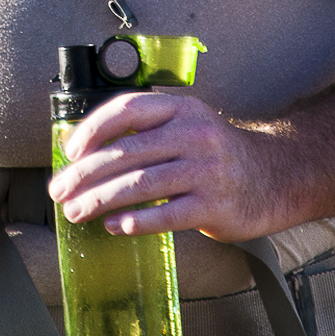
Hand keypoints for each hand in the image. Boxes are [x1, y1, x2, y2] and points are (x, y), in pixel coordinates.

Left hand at [46, 90, 283, 244]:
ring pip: (141, 184)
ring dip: (100, 200)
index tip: (69, 151)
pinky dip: (136, 221)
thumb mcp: (186, 125)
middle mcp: (193, 135)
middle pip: (126, 152)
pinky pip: (166, 215)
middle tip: (59, 191)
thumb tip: (81, 148)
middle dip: (85, 174)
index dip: (92, 129)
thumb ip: (144, 131)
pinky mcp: (215, 206)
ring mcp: (206, 171)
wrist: (275, 177)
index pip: (127, 109)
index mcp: (180, 109)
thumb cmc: (216, 153)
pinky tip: (114, 226)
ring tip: (76, 211)